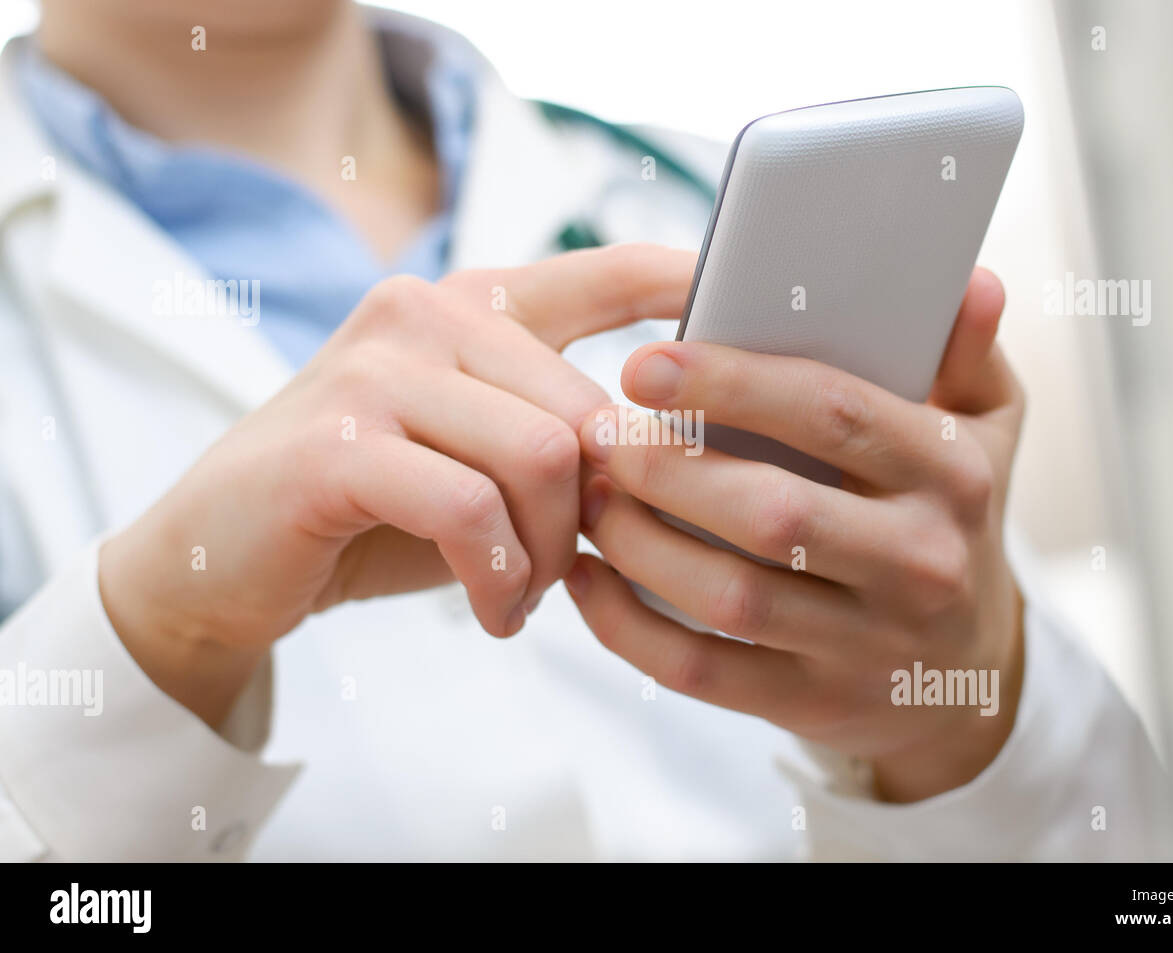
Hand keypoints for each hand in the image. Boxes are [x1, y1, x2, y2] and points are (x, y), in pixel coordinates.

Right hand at [99, 244, 694, 726]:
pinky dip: (501, 576)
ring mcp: (378, 369)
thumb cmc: (373, 509)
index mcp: (470, 304)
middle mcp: (426, 313)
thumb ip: (560, 438)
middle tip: (577, 571)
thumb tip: (673, 461)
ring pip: (545, 457)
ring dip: (552, 554)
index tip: (740, 301)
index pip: (597, 272)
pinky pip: (473, 510)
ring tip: (523, 598)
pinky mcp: (339, 442)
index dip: (677, 281)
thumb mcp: (480, 460)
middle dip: (603, 513)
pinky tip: (494, 611)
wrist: (223, 556)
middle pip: (589, 409)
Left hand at [565, 268, 1026, 801]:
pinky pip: (703, 670)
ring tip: (592, 497)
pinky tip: (589, 578)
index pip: (835, 414)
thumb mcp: (985, 433)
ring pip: (731, 597)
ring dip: (640, 545)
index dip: (733, 385)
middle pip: (774, 512)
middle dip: (669, 469)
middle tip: (600, 433)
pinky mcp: (814, 702)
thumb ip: (967, 355)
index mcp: (950, 475)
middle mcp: (919, 563)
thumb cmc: (951, 523)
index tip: (647, 364)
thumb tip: (970, 282)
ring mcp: (867, 645)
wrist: (968, 678)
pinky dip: (630, 628)